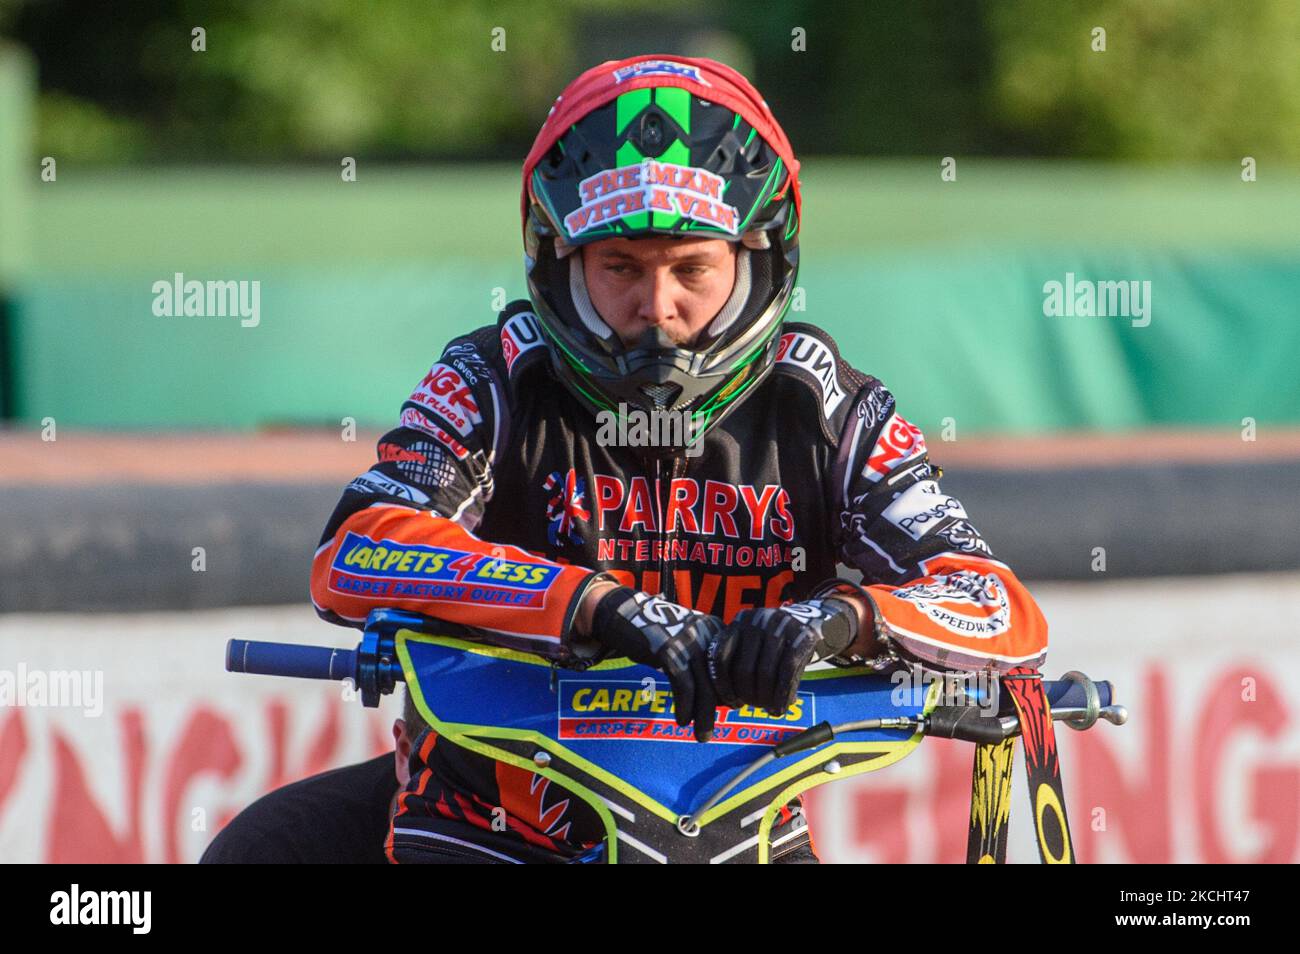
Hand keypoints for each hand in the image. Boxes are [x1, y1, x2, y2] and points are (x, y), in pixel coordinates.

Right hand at [590, 587, 721, 741]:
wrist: (624, 613)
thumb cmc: (655, 631)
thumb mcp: (686, 637)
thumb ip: (702, 657)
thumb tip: (716, 692)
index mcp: (715, 628)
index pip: (732, 667)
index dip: (731, 692)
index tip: (729, 709)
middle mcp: (706, 633)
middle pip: (720, 679)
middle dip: (719, 709)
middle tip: (714, 729)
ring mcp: (688, 641)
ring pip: (704, 687)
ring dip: (704, 716)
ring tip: (701, 736)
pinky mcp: (670, 651)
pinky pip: (684, 687)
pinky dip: (685, 708)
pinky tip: (681, 720)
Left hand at [709, 599, 857, 715]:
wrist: (809, 620)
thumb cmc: (772, 642)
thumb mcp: (751, 644)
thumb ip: (736, 663)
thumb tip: (723, 700)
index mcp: (738, 621)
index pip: (720, 657)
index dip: (723, 685)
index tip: (731, 701)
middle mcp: (757, 620)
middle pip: (744, 668)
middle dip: (747, 695)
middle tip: (753, 706)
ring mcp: (780, 626)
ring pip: (766, 672)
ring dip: (765, 698)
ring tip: (766, 708)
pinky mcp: (802, 636)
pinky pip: (787, 672)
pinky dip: (782, 695)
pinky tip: (779, 709)